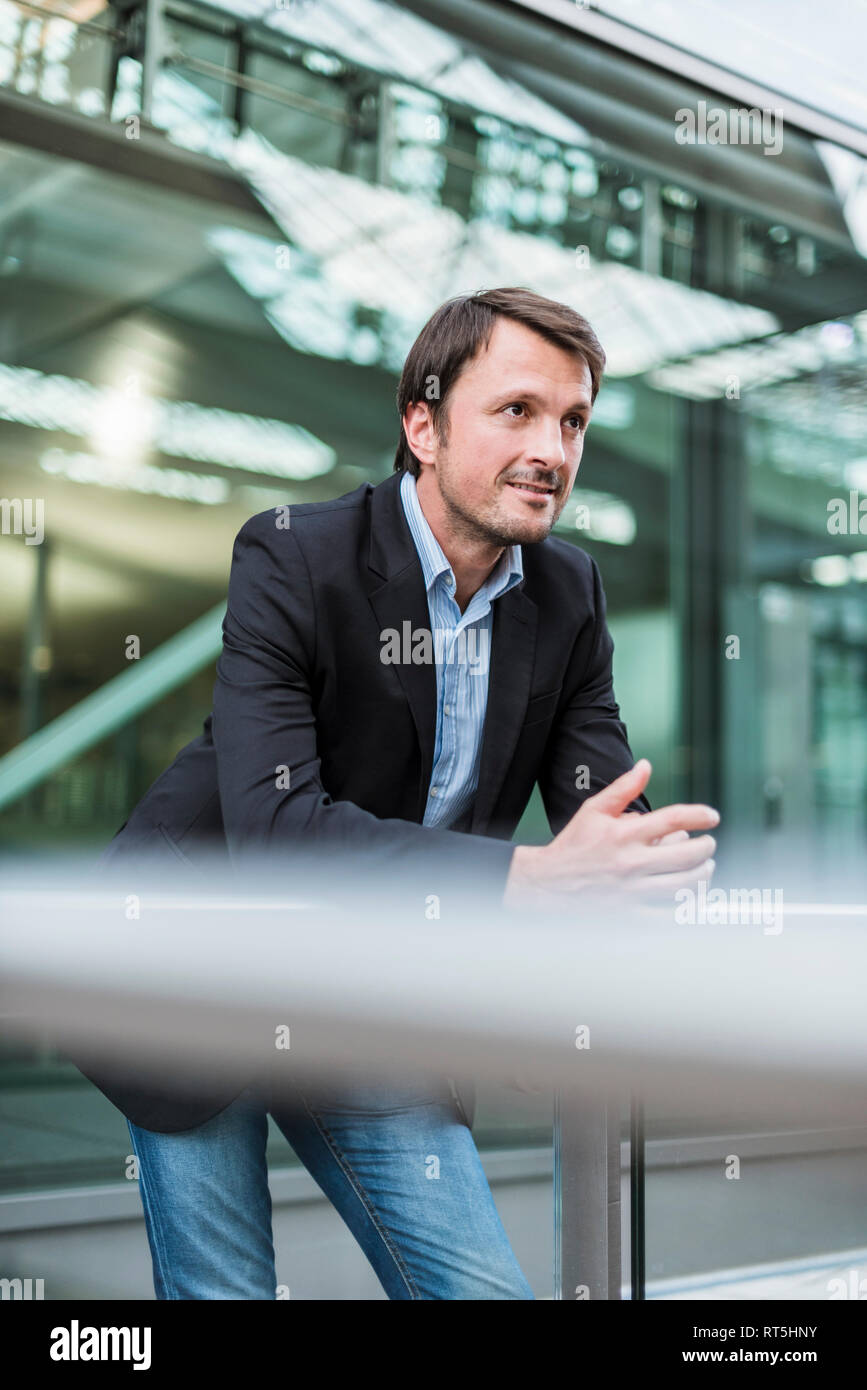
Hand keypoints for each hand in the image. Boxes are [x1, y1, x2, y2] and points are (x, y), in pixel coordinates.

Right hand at [503, 759, 718, 908]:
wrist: (544, 885)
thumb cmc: (573, 845)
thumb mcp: (593, 810)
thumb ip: (623, 788)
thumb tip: (647, 766)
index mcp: (623, 834)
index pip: (673, 819)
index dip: (700, 815)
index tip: (713, 817)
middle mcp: (630, 862)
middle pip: (687, 854)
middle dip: (707, 847)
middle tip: (709, 846)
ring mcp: (631, 891)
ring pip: (684, 885)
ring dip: (703, 875)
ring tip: (705, 869)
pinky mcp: (628, 916)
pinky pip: (669, 917)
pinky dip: (688, 909)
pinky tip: (694, 900)